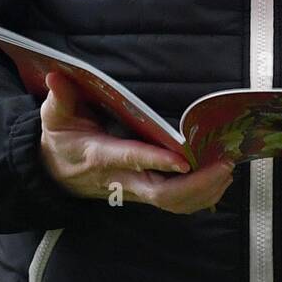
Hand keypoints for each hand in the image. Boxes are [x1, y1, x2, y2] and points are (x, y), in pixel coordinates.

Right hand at [39, 71, 234, 213]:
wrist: (55, 174)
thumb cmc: (60, 141)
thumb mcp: (53, 118)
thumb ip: (59, 98)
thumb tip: (56, 76)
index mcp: (102, 156)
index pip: (133, 159)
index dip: (158, 161)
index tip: (184, 158)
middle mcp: (122, 178)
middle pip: (162, 193)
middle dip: (196, 184)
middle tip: (224, 165)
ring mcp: (135, 190)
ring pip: (172, 203)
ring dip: (204, 192)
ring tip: (227, 170)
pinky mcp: (144, 194)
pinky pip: (175, 205)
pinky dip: (200, 198)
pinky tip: (218, 182)